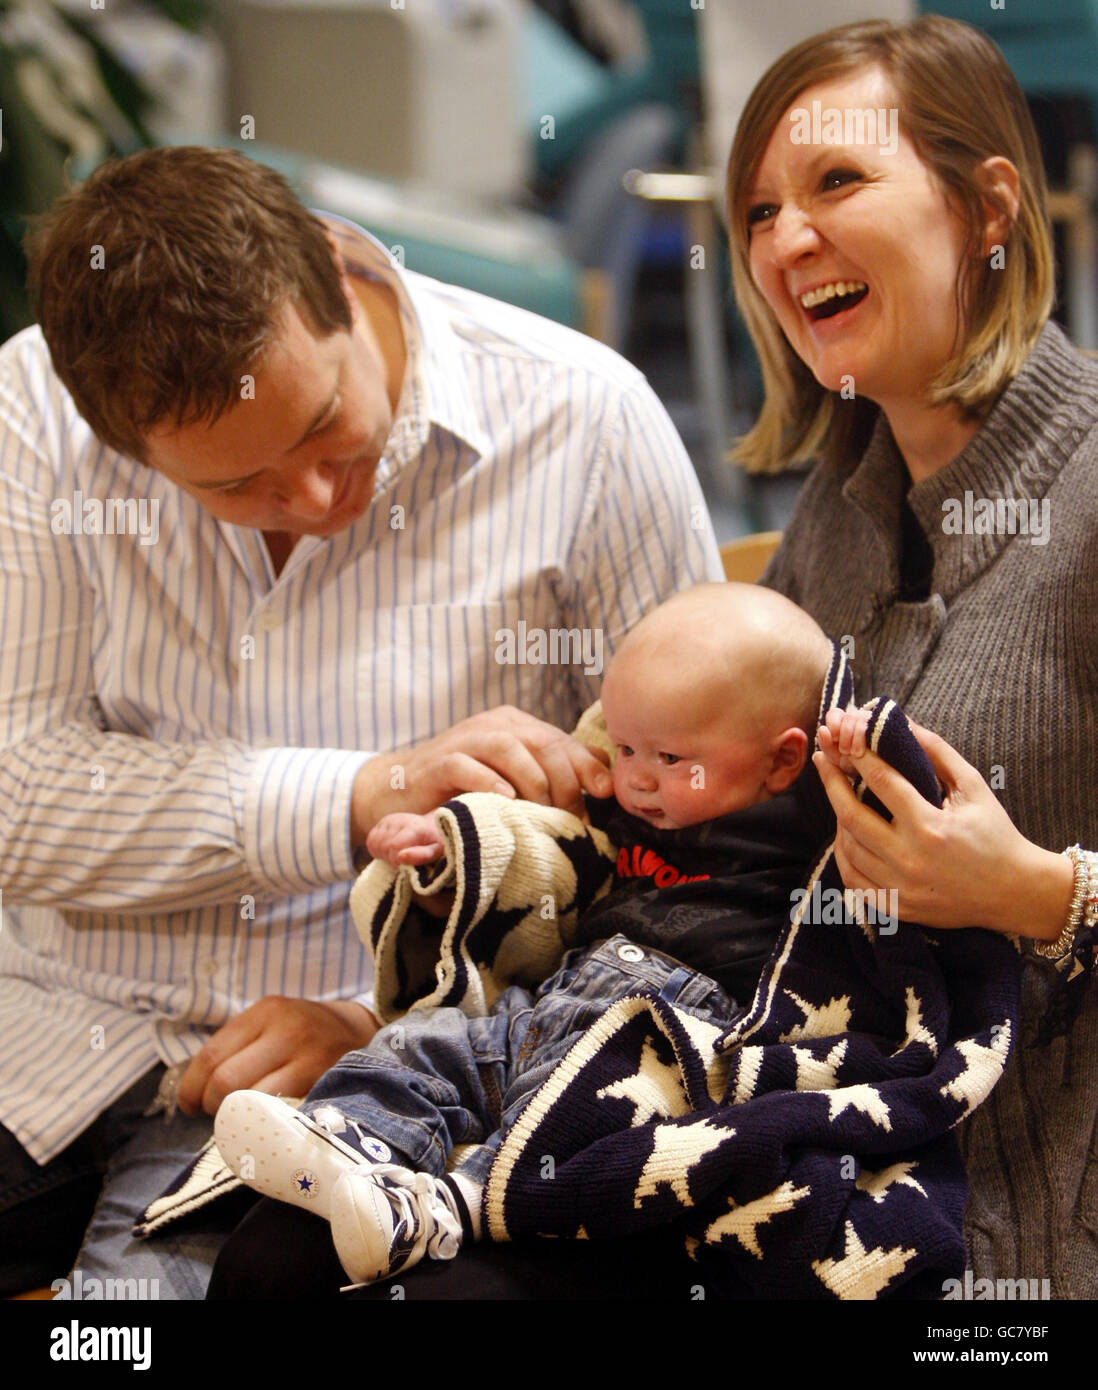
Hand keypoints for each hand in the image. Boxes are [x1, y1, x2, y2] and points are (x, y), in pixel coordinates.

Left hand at [177, 996, 378, 1116]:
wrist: (359, 1032)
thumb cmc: (303, 1033)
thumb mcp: (272, 1023)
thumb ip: (238, 1047)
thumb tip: (194, 1091)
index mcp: (266, 1011)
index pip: (211, 1055)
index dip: (192, 1089)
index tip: (190, 1106)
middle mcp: (286, 1028)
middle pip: (226, 1081)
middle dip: (212, 1107)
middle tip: (217, 1116)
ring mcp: (309, 1055)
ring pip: (251, 1100)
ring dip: (238, 1118)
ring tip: (241, 1119)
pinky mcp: (325, 1081)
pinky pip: (281, 1112)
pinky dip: (266, 1123)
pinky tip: (266, 1124)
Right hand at [350, 705, 612, 843]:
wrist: (400, 790)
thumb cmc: (465, 788)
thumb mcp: (514, 776)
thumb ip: (554, 769)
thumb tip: (603, 770)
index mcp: (515, 725)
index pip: (560, 739)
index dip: (586, 765)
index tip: (603, 794)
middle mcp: (493, 725)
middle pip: (541, 742)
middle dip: (564, 781)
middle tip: (572, 817)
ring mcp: (465, 739)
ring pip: (509, 749)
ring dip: (533, 782)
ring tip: (544, 812)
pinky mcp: (439, 761)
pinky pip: (467, 766)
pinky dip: (490, 782)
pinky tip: (506, 802)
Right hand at [367, 812, 444, 866]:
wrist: (433, 827)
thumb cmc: (435, 843)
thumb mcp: (436, 852)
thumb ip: (421, 856)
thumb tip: (400, 858)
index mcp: (414, 827)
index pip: (394, 847)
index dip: (397, 861)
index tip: (406, 865)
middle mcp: (399, 820)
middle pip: (384, 847)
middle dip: (391, 859)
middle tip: (404, 860)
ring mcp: (389, 820)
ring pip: (375, 844)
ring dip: (384, 855)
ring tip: (398, 854)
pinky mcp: (382, 822)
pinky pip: (370, 841)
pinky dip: (377, 849)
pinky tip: (390, 849)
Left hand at [811, 718, 1073, 939]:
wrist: (1014, 892)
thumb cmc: (996, 835)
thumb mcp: (974, 788)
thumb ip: (937, 753)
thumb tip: (903, 723)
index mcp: (930, 827)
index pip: (882, 783)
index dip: (859, 758)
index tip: (844, 742)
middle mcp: (910, 859)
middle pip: (851, 816)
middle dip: (831, 783)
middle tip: (822, 760)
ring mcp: (901, 887)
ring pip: (848, 848)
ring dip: (838, 817)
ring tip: (839, 796)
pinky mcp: (897, 907)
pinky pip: (853, 880)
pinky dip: (844, 855)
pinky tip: (846, 836)